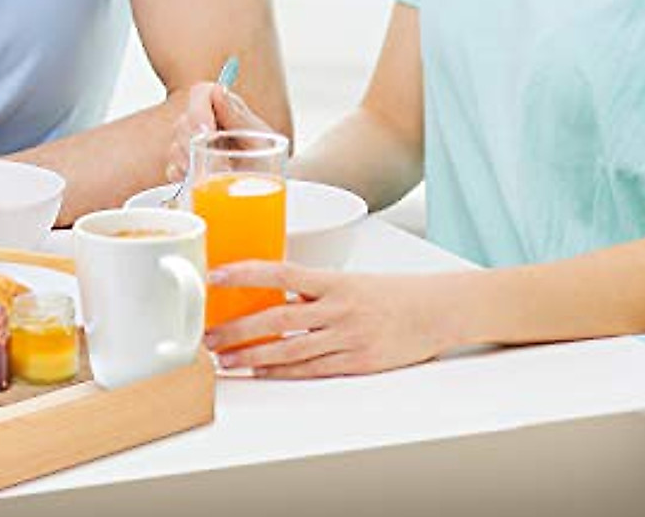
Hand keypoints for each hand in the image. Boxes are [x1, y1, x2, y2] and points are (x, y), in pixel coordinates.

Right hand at [165, 82, 277, 183]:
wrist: (267, 187)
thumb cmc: (268, 160)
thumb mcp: (261, 139)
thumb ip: (238, 116)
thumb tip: (219, 93)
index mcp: (224, 107)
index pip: (201, 93)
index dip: (199, 110)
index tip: (207, 131)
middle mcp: (205, 123)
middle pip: (183, 122)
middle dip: (195, 144)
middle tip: (219, 164)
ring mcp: (192, 146)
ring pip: (175, 147)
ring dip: (191, 163)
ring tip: (216, 177)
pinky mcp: (186, 168)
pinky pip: (173, 169)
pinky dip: (184, 177)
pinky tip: (201, 183)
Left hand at [203, 260, 458, 376]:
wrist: (435, 312)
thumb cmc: (390, 293)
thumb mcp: (347, 279)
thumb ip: (311, 286)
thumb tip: (268, 290)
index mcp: (333, 280)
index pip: (279, 271)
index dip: (244, 273)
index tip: (214, 275)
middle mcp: (337, 308)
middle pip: (276, 317)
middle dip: (237, 328)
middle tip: (208, 335)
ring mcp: (347, 337)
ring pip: (288, 349)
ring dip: (251, 356)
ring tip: (224, 359)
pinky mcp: (357, 363)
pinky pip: (311, 369)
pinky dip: (282, 372)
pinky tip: (260, 373)